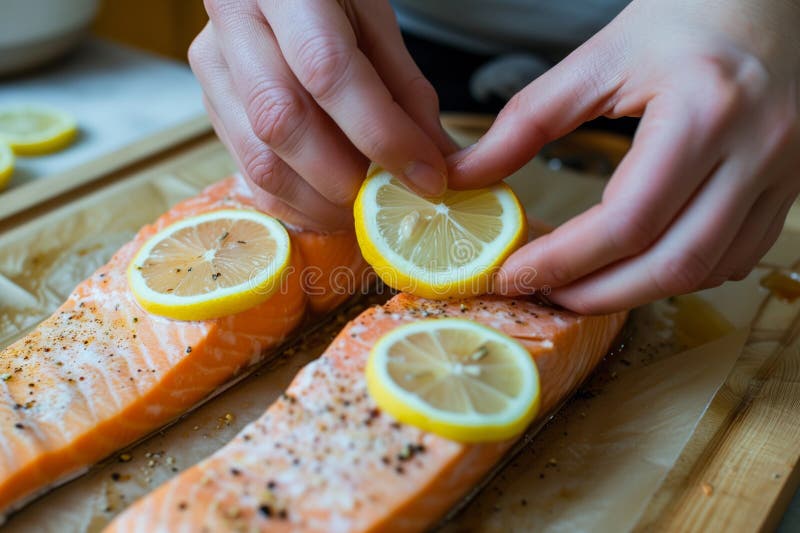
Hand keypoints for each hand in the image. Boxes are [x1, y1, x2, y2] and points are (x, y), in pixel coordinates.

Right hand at [190, 0, 454, 230]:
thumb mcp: (377, 23)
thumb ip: (405, 92)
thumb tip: (436, 166)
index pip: (327, 70)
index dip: (381, 133)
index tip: (426, 176)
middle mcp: (233, 25)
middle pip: (282, 121)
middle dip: (346, 176)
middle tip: (393, 196)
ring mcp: (214, 71)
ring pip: (261, 160)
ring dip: (322, 201)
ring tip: (367, 206)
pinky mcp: (212, 110)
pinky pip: (250, 177)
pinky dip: (298, 204)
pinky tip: (333, 205)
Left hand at [449, 0, 799, 312]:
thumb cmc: (689, 14)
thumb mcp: (602, 57)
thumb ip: (528, 119)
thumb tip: (468, 172)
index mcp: (703, 110)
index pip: (627, 220)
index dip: (563, 260)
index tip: (514, 274)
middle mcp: (755, 151)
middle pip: (672, 263)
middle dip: (598, 294)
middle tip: (546, 294)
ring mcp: (781, 173)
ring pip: (706, 271)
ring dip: (638, 291)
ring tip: (583, 284)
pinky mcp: (789, 186)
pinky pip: (737, 257)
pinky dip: (681, 274)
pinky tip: (641, 264)